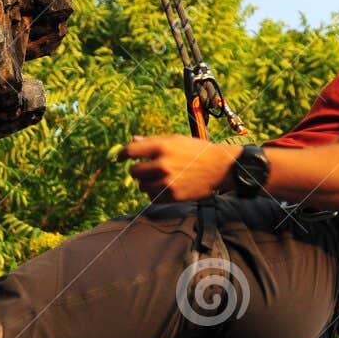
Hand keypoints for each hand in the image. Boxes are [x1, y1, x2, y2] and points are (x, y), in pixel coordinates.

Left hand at [116, 135, 234, 202]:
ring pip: (142, 187)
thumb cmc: (196, 151)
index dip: (122, 155)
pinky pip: (152, 197)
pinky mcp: (173, 196)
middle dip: (137, 171)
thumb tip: (132, 140)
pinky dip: (155, 193)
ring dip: (146, 183)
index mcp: (162, 146)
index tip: (119, 158)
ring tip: (159, 179)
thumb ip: (153, 141)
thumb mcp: (176, 140)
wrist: (219, 167)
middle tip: (145, 170)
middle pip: (134, 172)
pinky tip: (165, 187)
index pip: (131, 151)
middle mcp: (162, 164)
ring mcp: (167, 182)